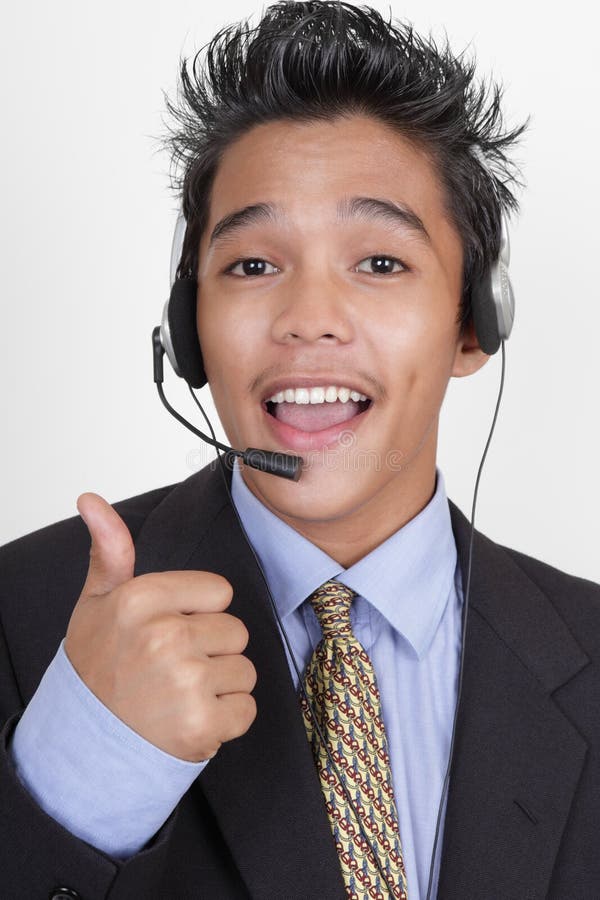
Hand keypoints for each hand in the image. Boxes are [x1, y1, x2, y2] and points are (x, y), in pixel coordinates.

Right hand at [64, 492, 256, 761]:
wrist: (85, 743)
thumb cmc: (98, 668)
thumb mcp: (97, 604)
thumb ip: (110, 551)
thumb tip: (92, 500)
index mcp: (140, 600)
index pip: (219, 591)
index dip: (200, 612)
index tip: (172, 630)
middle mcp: (164, 637)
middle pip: (235, 630)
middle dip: (212, 650)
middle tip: (173, 668)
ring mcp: (185, 681)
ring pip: (244, 669)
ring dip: (220, 686)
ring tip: (180, 695)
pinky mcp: (202, 723)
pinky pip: (246, 708)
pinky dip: (226, 719)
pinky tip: (190, 719)